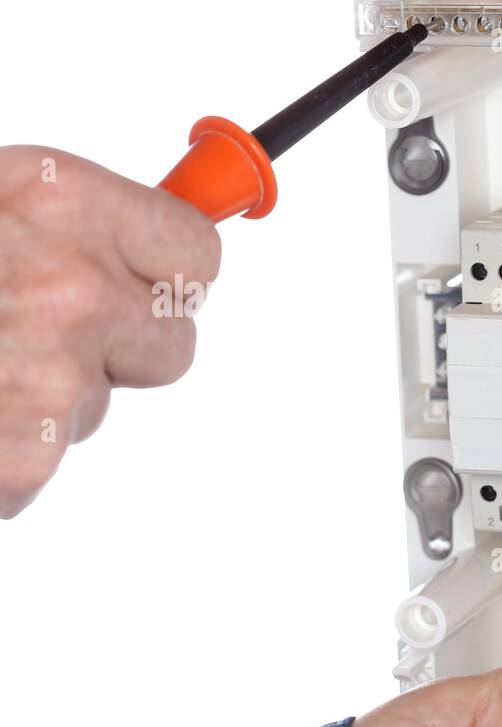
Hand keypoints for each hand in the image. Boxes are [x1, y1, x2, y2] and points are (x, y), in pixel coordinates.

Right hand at [0, 147, 220, 517]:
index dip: (167, 276)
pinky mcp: (21, 458)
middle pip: (173, 347)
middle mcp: (74, 290)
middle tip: (34, 331)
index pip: (196, 257)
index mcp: (64, 204)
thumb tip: (171, 229)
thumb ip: (65, 221)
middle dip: (117, 348)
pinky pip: (37, 464)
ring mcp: (51, 380)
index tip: (143, 284)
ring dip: (41, 399)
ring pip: (96, 409)